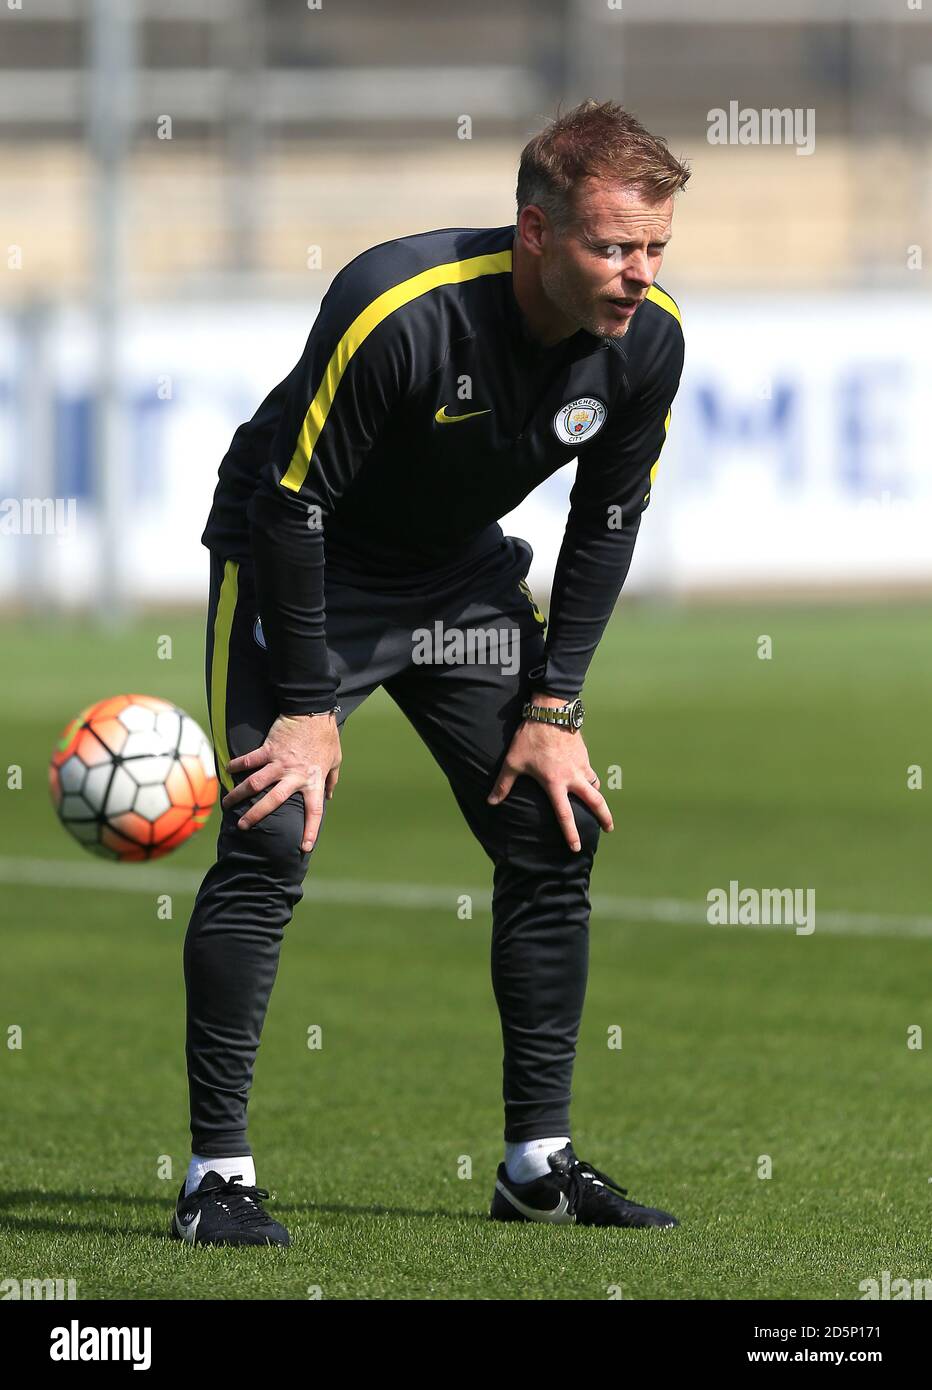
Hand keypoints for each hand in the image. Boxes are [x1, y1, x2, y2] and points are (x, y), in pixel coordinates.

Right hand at [221, 711, 341, 852]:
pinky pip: (249, 760)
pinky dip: (237, 765)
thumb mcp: (335, 760)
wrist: (313, 711)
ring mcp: (279, 763)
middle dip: (256, 815)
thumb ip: (331, 780)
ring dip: (239, 794)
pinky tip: (227, 771)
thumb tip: (329, 796)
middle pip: (273, 801)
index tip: (304, 847)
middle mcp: (294, 775)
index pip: (314, 811)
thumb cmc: (326, 737)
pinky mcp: (268, 749)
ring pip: (255, 783)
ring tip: (227, 804)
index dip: (310, 830)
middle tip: (243, 827)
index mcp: (313, 781)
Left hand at [486, 693, 612, 851]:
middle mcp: (572, 777)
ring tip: (597, 804)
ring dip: (597, 797)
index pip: (565, 814)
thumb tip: (491, 802)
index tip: (576, 847)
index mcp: (555, 783)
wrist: (550, 711)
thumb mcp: (513, 762)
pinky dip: (590, 779)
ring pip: (595, 785)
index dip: (570, 833)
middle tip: (609, 829)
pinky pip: (590, 771)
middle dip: (604, 817)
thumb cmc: (530, 737)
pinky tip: (585, 779)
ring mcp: (581, 764)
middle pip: (595, 801)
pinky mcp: (584, 754)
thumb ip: (503, 785)